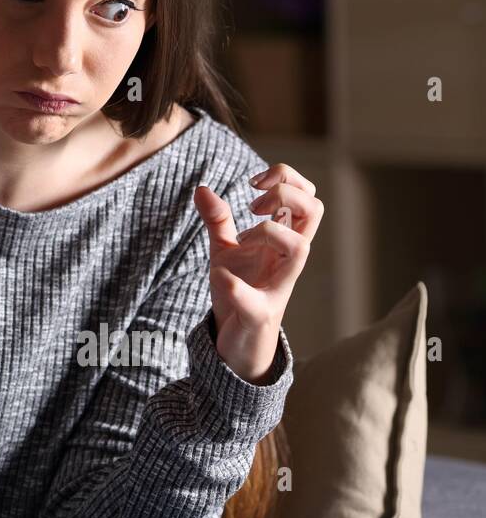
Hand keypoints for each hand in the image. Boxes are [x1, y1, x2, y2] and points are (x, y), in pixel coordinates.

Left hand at [193, 164, 323, 383]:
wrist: (237, 339)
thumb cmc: (242, 287)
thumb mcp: (226, 249)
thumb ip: (218, 219)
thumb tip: (202, 188)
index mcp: (284, 239)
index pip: (308, 196)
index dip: (287, 178)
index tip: (253, 182)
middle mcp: (289, 259)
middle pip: (315, 210)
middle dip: (286, 193)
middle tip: (254, 205)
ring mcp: (279, 286)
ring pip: (300, 248)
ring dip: (269, 231)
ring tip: (242, 239)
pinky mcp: (260, 315)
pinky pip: (256, 301)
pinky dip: (235, 287)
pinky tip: (218, 275)